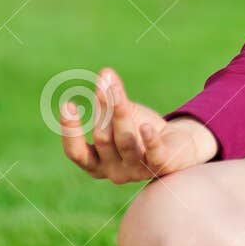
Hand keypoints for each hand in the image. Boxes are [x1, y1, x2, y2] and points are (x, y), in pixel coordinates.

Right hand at [59, 66, 218, 182]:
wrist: (177, 147)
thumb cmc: (140, 132)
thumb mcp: (123, 115)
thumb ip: (112, 98)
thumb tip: (105, 73)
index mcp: (96, 163)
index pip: (76, 153)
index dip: (70, 131)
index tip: (68, 104)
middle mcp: (114, 171)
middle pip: (103, 138)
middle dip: (102, 109)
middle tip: (104, 85)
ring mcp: (136, 171)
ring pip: (125, 142)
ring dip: (121, 115)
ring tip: (117, 92)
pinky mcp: (160, 166)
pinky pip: (154, 154)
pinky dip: (149, 140)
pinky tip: (146, 126)